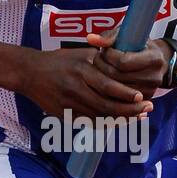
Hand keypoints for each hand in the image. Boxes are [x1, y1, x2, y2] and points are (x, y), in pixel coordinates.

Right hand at [27, 43, 155, 120]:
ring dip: (120, 119)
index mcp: (81, 70)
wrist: (30, 72)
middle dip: (129, 110)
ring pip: (99, 117)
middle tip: (146, 110)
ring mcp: (69, 103)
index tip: (141, 97)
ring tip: (137, 117)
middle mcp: (75, 88)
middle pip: (106, 105)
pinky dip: (105, 124)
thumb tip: (126, 68)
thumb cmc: (59, 61)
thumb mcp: (81, 54)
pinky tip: (118, 122)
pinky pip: (88, 122)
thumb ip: (102, 62)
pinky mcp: (63, 114)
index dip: (126, 94)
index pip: (108, 86)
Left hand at [85, 29, 172, 98]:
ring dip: (104, 79)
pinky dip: (109, 90)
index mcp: (154, 58)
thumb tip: (90, 39)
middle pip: (118, 77)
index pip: (123, 62)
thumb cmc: (137, 45)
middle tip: (97, 59)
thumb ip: (108, 38)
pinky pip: (120, 99)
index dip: (109, 56)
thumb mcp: (126, 36)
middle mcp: (154, 77)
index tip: (105, 50)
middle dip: (103, 67)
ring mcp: (150, 91)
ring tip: (101, 68)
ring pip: (117, 90)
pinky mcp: (143, 100)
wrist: (154, 62)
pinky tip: (105, 80)